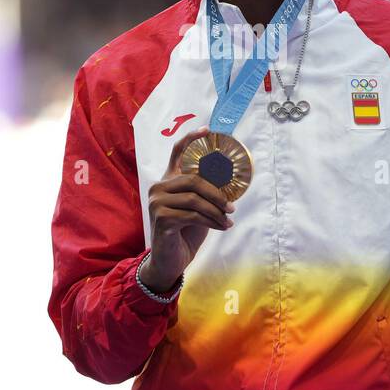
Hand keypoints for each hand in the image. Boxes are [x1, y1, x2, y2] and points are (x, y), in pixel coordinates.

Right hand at [141, 126, 233, 293]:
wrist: (170, 260)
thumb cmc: (185, 232)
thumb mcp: (196, 208)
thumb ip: (203, 193)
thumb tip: (229, 183)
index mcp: (168, 181)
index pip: (176, 152)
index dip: (191, 139)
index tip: (208, 130)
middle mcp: (159, 188)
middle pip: (193, 179)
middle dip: (217, 193)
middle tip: (232, 206)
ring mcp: (157, 203)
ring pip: (195, 199)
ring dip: (216, 211)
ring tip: (228, 219)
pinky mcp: (161, 218)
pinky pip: (193, 215)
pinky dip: (211, 221)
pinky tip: (222, 227)